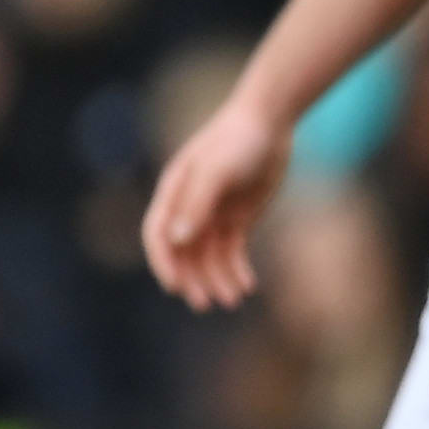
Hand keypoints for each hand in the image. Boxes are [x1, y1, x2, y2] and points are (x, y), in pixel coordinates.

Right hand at [142, 98, 292, 309]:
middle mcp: (189, 209)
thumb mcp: (217, 171)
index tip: (174, 287)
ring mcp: (213, 216)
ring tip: (233, 300)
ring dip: (217, 280)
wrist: (269, 124)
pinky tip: (247, 286)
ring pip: (209, 257)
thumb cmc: (237, 141)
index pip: (159, 236)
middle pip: (184, 253)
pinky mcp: (237, 220)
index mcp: (173, 194)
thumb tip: (177, 239)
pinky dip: (237, 270)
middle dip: (193, 279)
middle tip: (205, 304)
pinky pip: (232, 252)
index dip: (164, 262)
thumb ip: (197, 203)